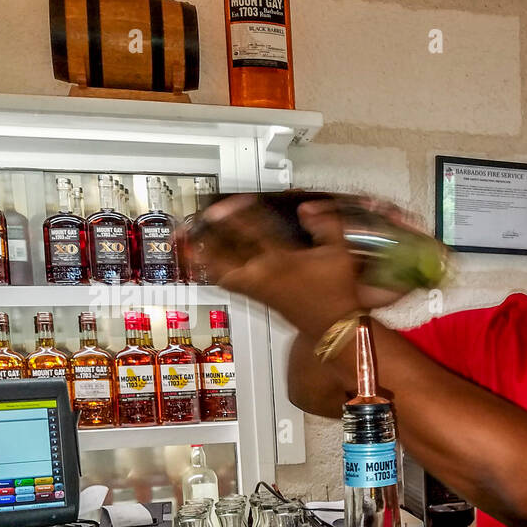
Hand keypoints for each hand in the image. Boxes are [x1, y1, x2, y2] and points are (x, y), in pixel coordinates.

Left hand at [190, 195, 409, 338]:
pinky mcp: (258, 298)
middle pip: (223, 252)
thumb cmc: (337, 294)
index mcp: (280, 259)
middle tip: (193, 222)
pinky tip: (208, 267)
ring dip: (203, 256)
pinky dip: (214, 273)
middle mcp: (263, 274)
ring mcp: (257, 288)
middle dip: (207, 235)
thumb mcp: (339, 252)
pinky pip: (227, 283)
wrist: (334, 327)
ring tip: (187, 243)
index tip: (234, 199)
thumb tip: (307, 209)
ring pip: (219, 271)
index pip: (251, 229)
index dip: (238, 211)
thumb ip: (325, 225)